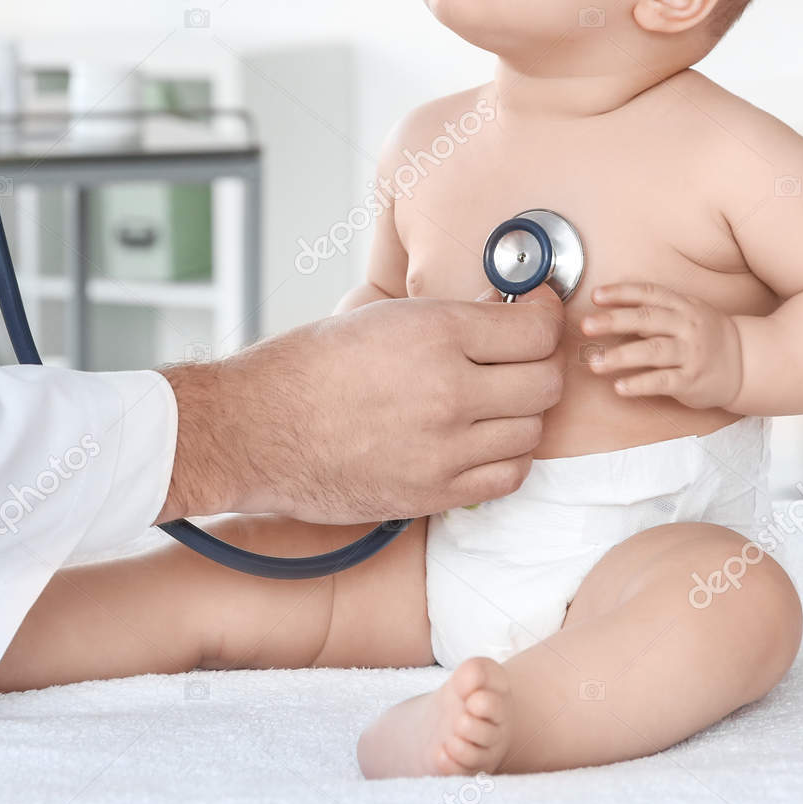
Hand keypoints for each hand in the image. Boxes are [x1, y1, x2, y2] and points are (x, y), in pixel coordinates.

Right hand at [159, 286, 566, 523]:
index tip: (539, 310)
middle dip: (541, 363)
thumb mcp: (379, 317)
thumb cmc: (305, 368)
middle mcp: (448, 389)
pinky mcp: (434, 493)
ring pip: (532, 431)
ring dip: (523, 412)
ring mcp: (445, 447)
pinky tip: (488, 440)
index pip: (537, 328)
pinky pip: (508, 477)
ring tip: (497, 399)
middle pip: (546, 382)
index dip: (548, 314)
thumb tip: (502, 313)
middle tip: (523, 355)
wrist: (254, 430)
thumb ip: (449, 319)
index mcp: (434, 332)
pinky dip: (508, 457)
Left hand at [579, 281, 742, 409]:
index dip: (621, 293)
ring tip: (594, 363)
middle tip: (586, 325)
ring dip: (620, 357)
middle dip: (613, 321)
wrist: (747, 362)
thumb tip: (611, 308)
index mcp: (682, 306)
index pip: (649, 294)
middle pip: (646, 320)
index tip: (595, 295)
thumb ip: (653, 310)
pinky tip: (619, 387)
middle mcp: (686, 326)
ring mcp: (690, 353)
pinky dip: (639, 384)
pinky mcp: (691, 380)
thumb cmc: (706, 336)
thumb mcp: (687, 313)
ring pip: (651, 352)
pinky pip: (662, 381)